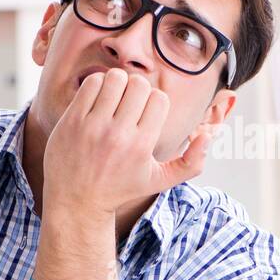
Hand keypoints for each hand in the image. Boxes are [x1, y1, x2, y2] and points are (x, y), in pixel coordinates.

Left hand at [43, 69, 212, 217]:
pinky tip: (100, 99)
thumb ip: (191, 163)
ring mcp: (93, 126)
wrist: (76, 200)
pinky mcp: (72, 120)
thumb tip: (208, 134)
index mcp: (141, 146)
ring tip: (116, 98)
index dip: (156, 102)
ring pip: (115, 78)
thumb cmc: (121, 188)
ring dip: (119, 83)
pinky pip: (92, 83)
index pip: (159, 99)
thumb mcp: (159, 181)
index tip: (147, 114)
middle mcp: (118, 135)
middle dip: (139, 89)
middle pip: (139, 84)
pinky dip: (99, 85)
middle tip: (131, 103)